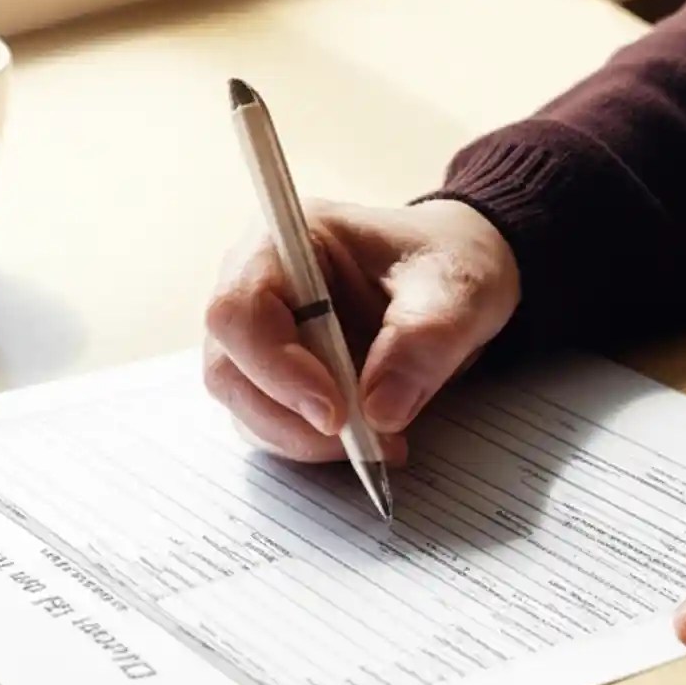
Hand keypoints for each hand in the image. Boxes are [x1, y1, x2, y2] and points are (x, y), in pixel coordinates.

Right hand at [203, 198, 517, 462]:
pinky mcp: (274, 375)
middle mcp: (257, 284)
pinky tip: (368, 440)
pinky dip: (311, 443)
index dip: (275, 367)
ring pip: (243, 403)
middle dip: (289, 417)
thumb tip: (379, 411)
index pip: (240, 309)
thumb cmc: (448, 262)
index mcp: (288, 241)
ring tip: (378, 443)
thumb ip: (423, 340)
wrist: (453, 280)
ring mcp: (260, 333)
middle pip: (229, 366)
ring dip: (301, 438)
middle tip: (362, 442)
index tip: (335, 412)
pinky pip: (269, 422)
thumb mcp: (457, 290)